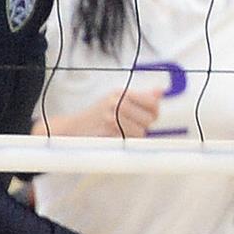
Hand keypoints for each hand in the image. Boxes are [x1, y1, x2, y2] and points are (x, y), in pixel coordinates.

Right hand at [46, 86, 163, 137]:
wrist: (73, 128)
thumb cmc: (96, 115)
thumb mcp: (116, 99)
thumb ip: (140, 97)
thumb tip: (160, 92)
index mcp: (121, 94)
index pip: (152, 103)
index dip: (153, 112)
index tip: (149, 115)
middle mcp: (116, 104)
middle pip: (148, 119)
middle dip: (142, 125)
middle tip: (130, 125)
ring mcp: (112, 119)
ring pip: (140, 133)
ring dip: (133, 136)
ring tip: (121, 132)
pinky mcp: (108, 133)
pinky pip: (128, 141)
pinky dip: (124, 141)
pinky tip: (115, 137)